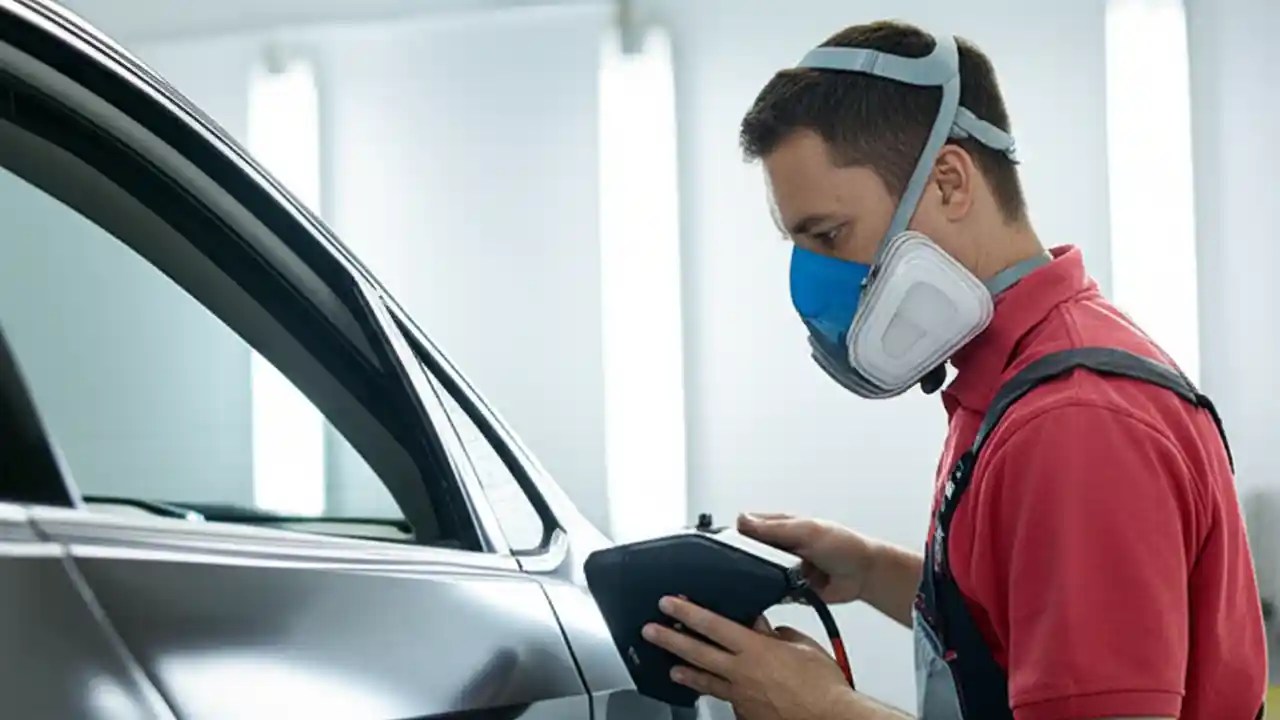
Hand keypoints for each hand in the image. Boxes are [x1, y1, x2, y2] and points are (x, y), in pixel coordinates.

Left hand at [643, 595, 857, 719]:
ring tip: (672, 667)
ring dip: (686, 671)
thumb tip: (764, 628)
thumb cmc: (823, 686)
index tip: (669, 604)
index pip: (712, 624)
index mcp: (754, 649)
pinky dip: (719, 693)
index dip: (687, 612)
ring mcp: (740, 696)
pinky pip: (726, 700)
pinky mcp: (745, 715)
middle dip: (669, 639)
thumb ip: (777, 634)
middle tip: (650, 631)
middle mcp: (741, 672)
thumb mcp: (802, 646)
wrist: (830, 719)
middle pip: (697, 652)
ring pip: (706, 680)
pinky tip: (715, 692)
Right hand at [738, 513, 878, 604]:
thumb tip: (741, 520)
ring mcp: (783, 569)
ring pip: (758, 575)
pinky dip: (770, 595)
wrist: (864, 575)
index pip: (748, 527)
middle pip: (749, 553)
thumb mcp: (806, 530)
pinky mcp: (788, 589)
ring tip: (766, 578)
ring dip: (760, 578)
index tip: (729, 543)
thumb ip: (773, 528)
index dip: (737, 534)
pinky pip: (771, 594)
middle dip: (748, 560)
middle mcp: (779, 547)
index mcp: (781, 526)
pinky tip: (772, 593)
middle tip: (751, 564)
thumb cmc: (844, 546)